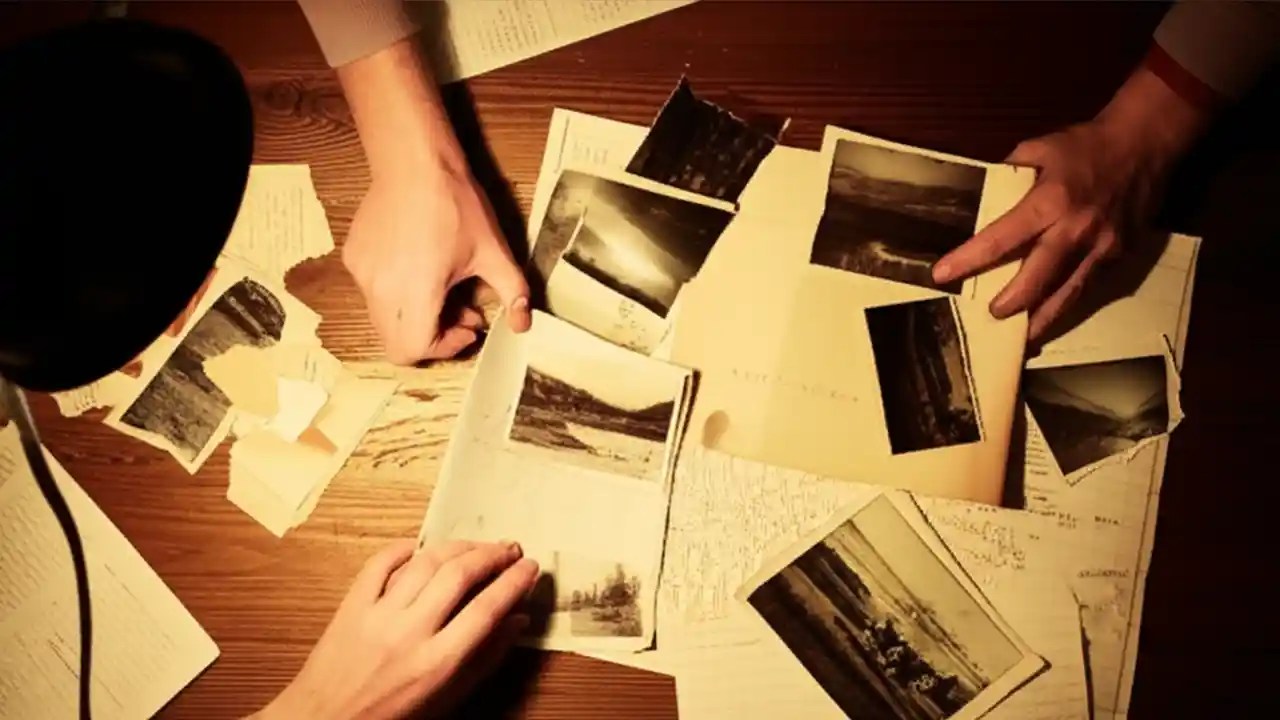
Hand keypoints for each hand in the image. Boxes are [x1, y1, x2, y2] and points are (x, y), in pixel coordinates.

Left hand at [254, 539, 539, 719]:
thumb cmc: (391, 717)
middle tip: (510, 549)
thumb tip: (518, 621)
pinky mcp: (352, 605)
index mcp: (437, 663)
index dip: (514, 582)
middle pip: (459, 576)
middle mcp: (409, 633)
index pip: (487, 609)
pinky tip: (424, 548)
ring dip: (458, 546)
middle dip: (492, 555)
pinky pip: (381, 562)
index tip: (531, 567)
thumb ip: (485, 659)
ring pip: (425, 562)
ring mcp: (377, 615)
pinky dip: (406, 548)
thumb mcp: (447, 699)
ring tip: (478, 545)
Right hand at [343, 163, 530, 364]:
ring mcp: (361, 274)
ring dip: (415, 317)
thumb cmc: (454, 204)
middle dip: (431, 337)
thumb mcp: (493, 251)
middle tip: (460, 314)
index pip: (413, 349)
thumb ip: (512, 292)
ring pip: (384, 320)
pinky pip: (373, 292)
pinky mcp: (353, 258)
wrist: (413, 161)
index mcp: (414, 292)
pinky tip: (420, 267)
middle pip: (396, 343)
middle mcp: (380, 289)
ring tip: (443, 288)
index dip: (443, 348)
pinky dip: (398, 294)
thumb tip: (523, 324)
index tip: (469, 329)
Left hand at [932, 66, 1208, 340]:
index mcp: (1049, 201)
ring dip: (1043, 320)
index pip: (1001, 238)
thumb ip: (1008, 175)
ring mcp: (1102, 247)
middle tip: (990, 316)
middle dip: (1011, 303)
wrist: (1147, 142)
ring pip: (1068, 294)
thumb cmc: (1086, 144)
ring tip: (1023, 341)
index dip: (969, 259)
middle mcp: (1075, 230)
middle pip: (1037, 278)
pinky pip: (1089, 285)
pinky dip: (1069, 304)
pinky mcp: (1120, 255)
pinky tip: (1053, 317)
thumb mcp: (1038, 148)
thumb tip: (982, 196)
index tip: (942, 275)